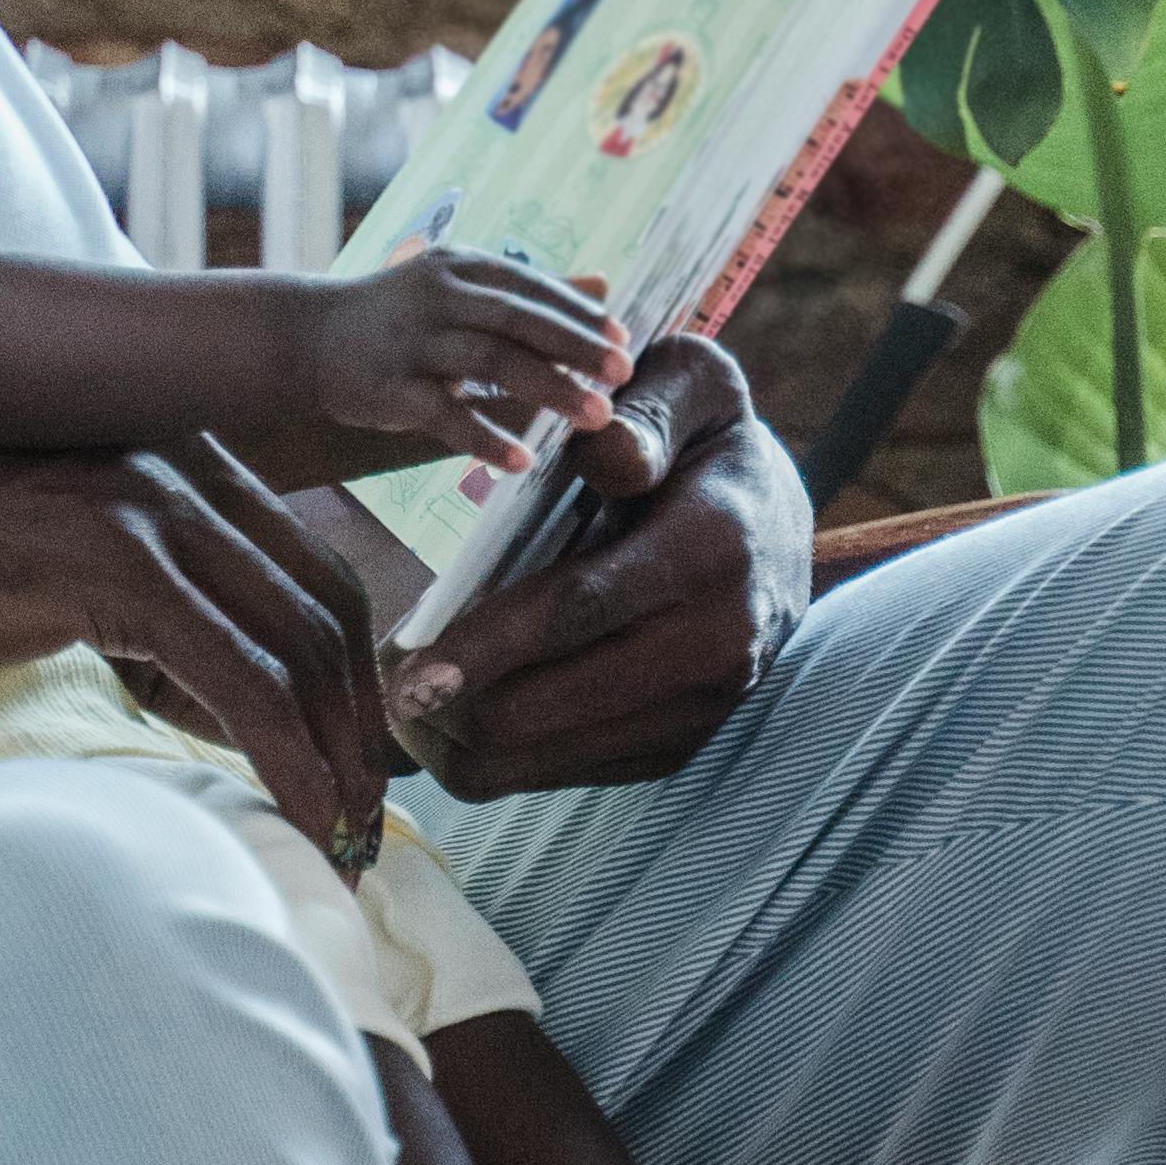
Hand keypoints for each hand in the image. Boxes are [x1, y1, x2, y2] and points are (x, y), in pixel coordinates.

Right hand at [0, 426, 395, 857]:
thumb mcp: (54, 575)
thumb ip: (149, 610)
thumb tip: (237, 701)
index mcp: (166, 455)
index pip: (308, 563)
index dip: (352, 672)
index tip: (359, 763)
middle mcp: (172, 462)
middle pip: (327, 601)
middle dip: (365, 721)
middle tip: (371, 819)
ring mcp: (143, 507)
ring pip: (301, 642)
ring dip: (341, 753)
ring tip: (345, 837)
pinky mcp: (111, 569)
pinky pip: (242, 678)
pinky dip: (290, 758)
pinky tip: (302, 815)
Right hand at [301, 249, 629, 473]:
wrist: (305, 336)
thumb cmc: (397, 315)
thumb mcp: (458, 287)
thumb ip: (528, 289)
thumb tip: (604, 285)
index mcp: (460, 267)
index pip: (531, 286)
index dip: (580, 313)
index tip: (624, 341)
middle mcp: (438, 297)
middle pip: (518, 319)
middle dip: (575, 347)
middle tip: (623, 375)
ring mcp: (411, 341)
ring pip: (489, 360)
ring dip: (548, 389)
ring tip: (595, 417)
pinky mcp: (387, 387)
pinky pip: (443, 414)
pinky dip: (484, 436)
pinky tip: (521, 460)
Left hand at [386, 338, 808, 802]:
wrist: (780, 527)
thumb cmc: (705, 442)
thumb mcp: (689, 387)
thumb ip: (645, 410)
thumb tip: (601, 449)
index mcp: (712, 547)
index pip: (578, 610)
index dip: (486, 646)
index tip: (407, 671)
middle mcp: (719, 643)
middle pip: (551, 706)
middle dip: (452, 706)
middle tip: (385, 679)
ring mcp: (704, 708)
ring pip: (548, 760)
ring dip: (462, 744)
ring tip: (408, 702)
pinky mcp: (681, 744)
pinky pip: (568, 777)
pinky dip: (500, 758)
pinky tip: (459, 715)